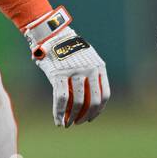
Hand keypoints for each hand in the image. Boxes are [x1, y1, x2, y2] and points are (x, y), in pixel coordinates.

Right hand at [24, 6, 109, 127]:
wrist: (52, 33)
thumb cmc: (68, 48)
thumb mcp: (85, 58)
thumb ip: (89, 74)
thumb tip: (86, 99)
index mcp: (98, 66)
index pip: (104, 95)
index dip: (98, 110)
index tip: (90, 118)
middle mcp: (89, 69)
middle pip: (93, 100)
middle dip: (85, 115)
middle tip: (78, 122)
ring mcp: (74, 72)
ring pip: (78, 102)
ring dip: (72, 117)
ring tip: (67, 124)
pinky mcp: (59, 74)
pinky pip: (61, 98)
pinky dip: (59, 112)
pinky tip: (58, 120)